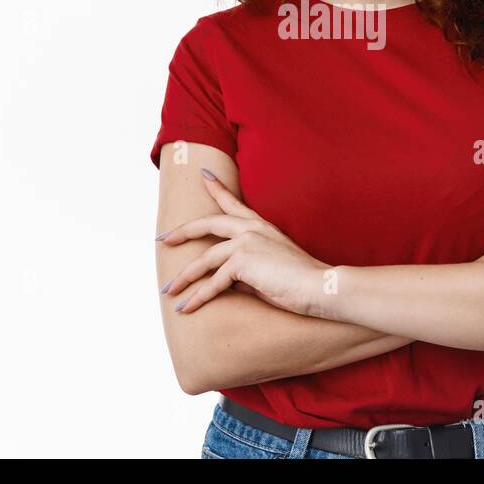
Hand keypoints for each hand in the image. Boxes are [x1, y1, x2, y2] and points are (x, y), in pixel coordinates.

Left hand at [157, 170, 331, 315]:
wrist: (320, 286)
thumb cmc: (301, 282)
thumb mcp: (270, 268)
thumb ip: (247, 268)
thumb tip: (225, 281)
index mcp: (260, 226)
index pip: (234, 202)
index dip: (217, 187)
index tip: (203, 175)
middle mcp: (251, 228)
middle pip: (207, 223)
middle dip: (183, 232)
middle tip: (164, 240)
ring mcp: (246, 242)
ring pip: (204, 259)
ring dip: (184, 277)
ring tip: (169, 290)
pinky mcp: (242, 261)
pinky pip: (214, 282)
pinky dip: (199, 298)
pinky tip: (187, 308)